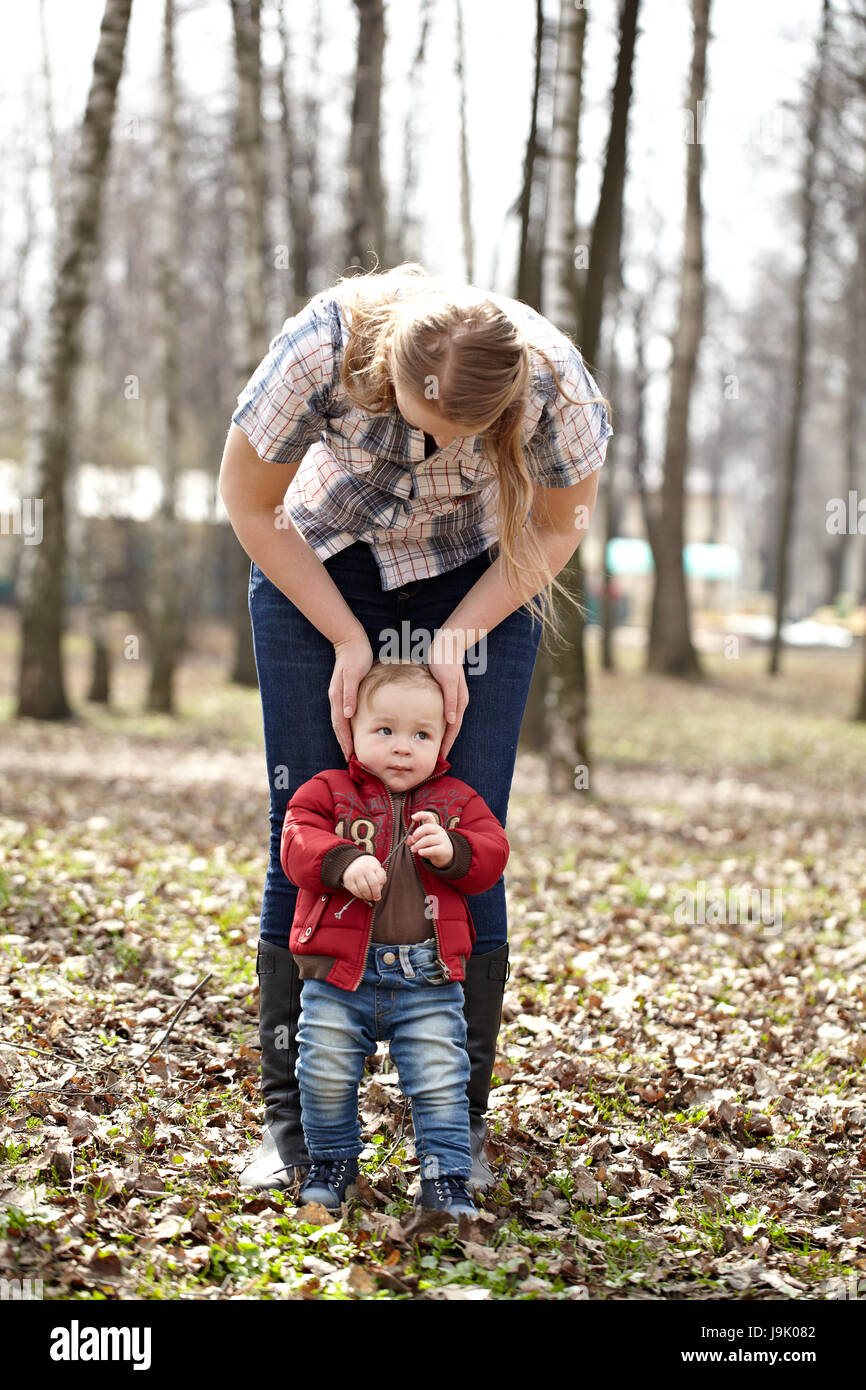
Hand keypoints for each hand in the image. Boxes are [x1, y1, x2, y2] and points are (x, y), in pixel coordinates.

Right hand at [330, 634, 373, 761]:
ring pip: (340, 721)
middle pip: (338, 726)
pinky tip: (354, 730)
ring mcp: (339, 696)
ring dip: (344, 736)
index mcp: (338, 697)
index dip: (345, 740)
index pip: (340, 725)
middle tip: (350, 759)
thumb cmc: (355, 657)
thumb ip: (350, 694)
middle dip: (343, 743)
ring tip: (350, 750)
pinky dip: (348, 726)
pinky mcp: (345, 692)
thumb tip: (347, 714)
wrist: (350, 641)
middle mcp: (336, 699)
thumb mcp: (354, 674)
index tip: (350, 755)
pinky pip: (345, 714)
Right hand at [341, 854, 386, 902]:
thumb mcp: (375, 866)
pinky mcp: (348, 881)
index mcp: (372, 865)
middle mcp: (363, 869)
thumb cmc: (366, 866)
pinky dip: (360, 896)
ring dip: (368, 896)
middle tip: (376, 897)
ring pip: (364, 889)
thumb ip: (380, 876)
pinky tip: (362, 895)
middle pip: (373, 884)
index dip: (381, 885)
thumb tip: (380, 889)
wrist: (351, 861)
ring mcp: (355, 875)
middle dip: (376, 894)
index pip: (380, 878)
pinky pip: (355, 892)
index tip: (380, 888)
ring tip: (370, 897)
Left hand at [407, 810, 453, 868]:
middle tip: (413, 840)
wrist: (445, 855)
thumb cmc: (432, 846)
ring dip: (418, 845)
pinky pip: (433, 849)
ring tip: (413, 849)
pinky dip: (425, 851)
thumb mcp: (421, 841)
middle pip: (427, 827)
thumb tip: (407, 839)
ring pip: (428, 839)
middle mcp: (438, 831)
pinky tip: (420, 852)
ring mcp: (442, 840)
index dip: (420, 815)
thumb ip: (413, 839)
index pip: (429, 816)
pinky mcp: (444, 849)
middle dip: (417, 834)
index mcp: (433, 826)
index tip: (412, 817)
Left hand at [427, 629, 468, 758]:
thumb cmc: (445, 661)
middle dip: (445, 743)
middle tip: (435, 758)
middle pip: (451, 728)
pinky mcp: (445, 693)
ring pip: (447, 722)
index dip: (447, 743)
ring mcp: (452, 698)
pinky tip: (429, 727)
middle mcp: (457, 702)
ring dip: (441, 734)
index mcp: (459, 701)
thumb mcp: (447, 680)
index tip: (441, 756)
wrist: (447, 644)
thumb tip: (451, 721)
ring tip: (432, 746)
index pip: (454, 728)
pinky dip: (437, 723)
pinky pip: (442, 713)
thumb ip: (450, 700)